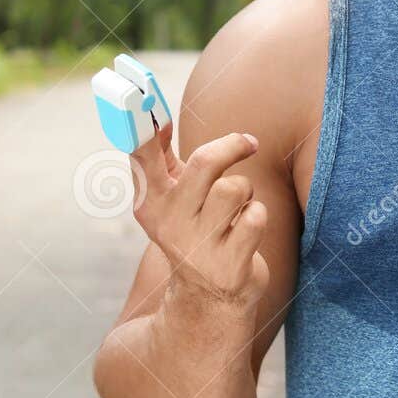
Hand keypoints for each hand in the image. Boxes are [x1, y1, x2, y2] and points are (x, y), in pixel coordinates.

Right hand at [128, 121, 269, 305]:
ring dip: (247, 190)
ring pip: (236, 188)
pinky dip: (258, 216)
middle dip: (233, 146)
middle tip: (247, 144)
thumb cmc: (193, 230)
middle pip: (205, 161)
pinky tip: (246, 231)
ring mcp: (199, 246)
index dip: (144, 120)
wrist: (207, 299)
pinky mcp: (230, 266)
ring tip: (238, 206)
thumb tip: (155, 118)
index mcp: (150, 201)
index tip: (151, 98)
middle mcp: (170, 223)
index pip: (140, 151)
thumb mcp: (170, 197)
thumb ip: (160, 157)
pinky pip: (256, 216)